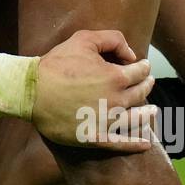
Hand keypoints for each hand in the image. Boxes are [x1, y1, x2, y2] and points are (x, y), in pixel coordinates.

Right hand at [32, 29, 156, 151]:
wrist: (31, 91)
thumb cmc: (56, 64)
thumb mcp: (83, 39)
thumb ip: (112, 39)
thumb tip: (131, 54)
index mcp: (115, 77)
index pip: (140, 72)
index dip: (143, 66)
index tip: (142, 65)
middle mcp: (116, 101)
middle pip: (141, 93)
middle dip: (146, 85)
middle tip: (147, 83)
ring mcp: (106, 121)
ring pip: (136, 119)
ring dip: (147, 114)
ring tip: (152, 110)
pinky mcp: (95, 137)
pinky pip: (121, 143)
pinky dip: (136, 144)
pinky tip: (146, 143)